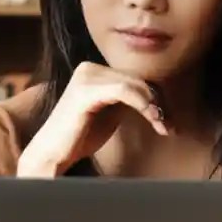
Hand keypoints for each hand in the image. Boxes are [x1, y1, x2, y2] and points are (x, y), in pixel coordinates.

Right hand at [17, 61, 168, 176]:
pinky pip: (124, 91)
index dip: (156, 97)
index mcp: (94, 70)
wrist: (52, 153)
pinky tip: (152, 118)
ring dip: (154, 105)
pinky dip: (142, 104)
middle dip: (158, 102)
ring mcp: (86, 77)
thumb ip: (129, 100)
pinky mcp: (86, 90)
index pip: (135, 77)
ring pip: (134, 84)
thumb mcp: (110, 112)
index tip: (168, 119)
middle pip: (137, 79)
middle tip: (169, 125)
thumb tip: (158, 97)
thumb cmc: (79, 136)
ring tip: (163, 125)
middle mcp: (89, 68)